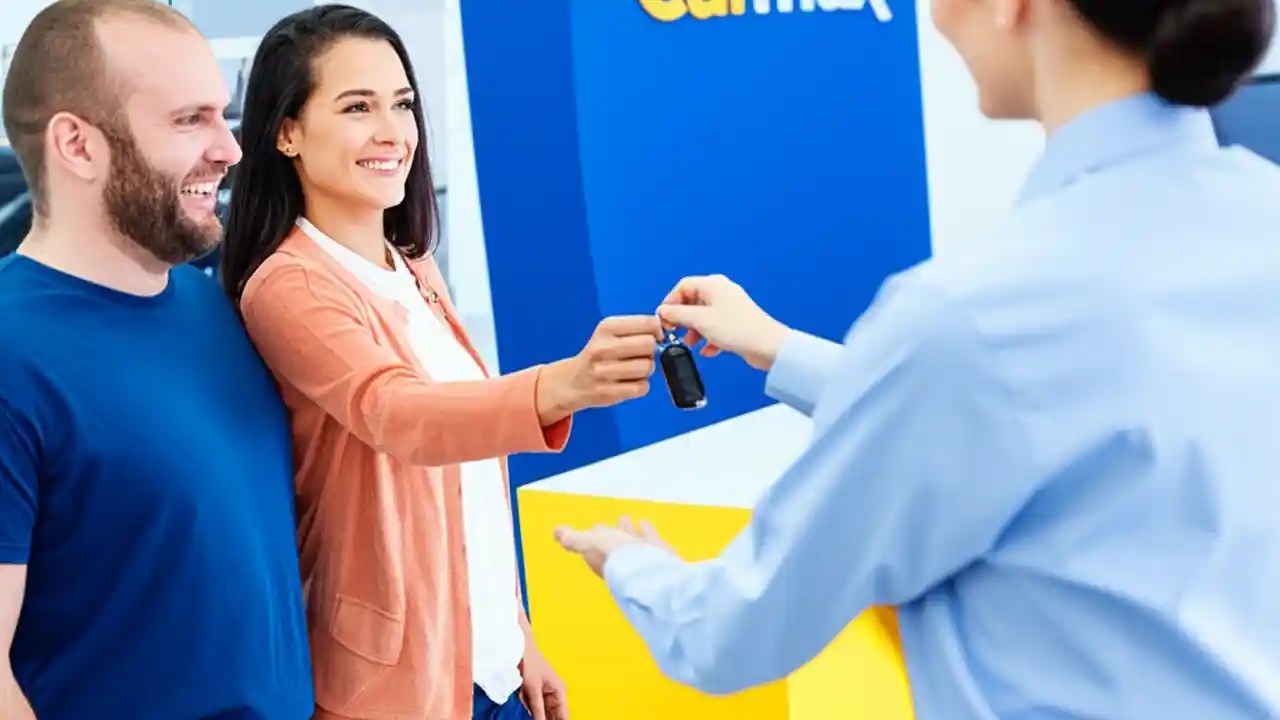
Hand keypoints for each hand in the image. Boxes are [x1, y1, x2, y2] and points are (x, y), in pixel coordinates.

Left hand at [519, 639, 567, 719]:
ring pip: (543, 712)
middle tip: (536, 716)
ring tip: (529, 705)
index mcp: (560, 690)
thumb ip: (538, 709)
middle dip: (546, 718)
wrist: (519, 648)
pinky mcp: (535, 693)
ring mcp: (545, 693)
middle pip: (554, 715)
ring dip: (537, 712)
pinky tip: (526, 703)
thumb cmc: (530, 663)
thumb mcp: (533, 689)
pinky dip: (530, 707)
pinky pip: (534, 706)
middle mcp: (555, 693)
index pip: (564, 715)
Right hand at [536, 316, 663, 423]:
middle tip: (641, 354)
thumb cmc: (598, 354)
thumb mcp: (610, 332)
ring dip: (646, 369)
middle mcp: (603, 348)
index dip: (657, 330)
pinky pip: (642, 387)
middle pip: (649, 344)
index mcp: (606, 328)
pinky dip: (640, 386)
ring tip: (633, 369)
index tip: (654, 335)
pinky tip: (628, 382)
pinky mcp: (609, 393)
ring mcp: (605, 372)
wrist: (573, 381)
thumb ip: (638, 327)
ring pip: (648, 367)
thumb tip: (667, 328)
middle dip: (651, 350)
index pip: (648, 323)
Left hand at [555, 517, 675, 577]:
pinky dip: (646, 530)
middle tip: (610, 524)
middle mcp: (620, 562)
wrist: (649, 569)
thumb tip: (557, 533)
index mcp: (601, 560)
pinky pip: (650, 539)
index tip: (594, 530)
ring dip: (628, 531)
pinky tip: (646, 524)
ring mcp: (639, 559)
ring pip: (631, 541)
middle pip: (613, 545)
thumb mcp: (588, 542)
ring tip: (626, 521)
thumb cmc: (615, 555)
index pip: (594, 547)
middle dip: (612, 534)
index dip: (593, 539)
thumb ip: (573, 538)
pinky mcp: (657, 555)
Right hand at [656, 275, 789, 370]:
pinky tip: (707, 350)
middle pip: (693, 301)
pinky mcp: (736, 322)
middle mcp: (722, 292)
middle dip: (682, 318)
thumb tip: (663, 311)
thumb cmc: (738, 329)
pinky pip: (716, 327)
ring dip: (694, 330)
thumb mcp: (700, 321)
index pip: (683, 286)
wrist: (768, 345)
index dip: (670, 301)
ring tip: (690, 343)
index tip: (664, 317)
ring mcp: (730, 307)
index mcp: (713, 285)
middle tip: (674, 331)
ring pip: (703, 316)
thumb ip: (678, 314)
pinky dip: (709, 338)